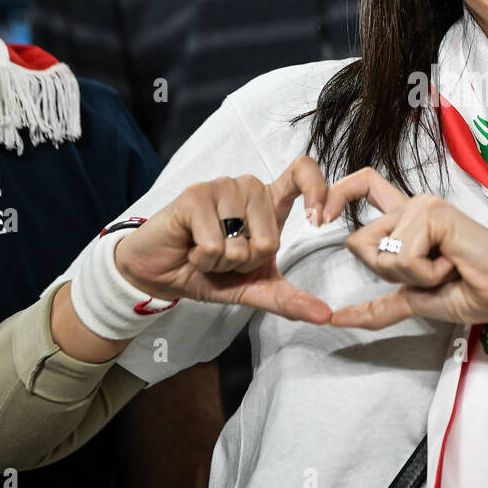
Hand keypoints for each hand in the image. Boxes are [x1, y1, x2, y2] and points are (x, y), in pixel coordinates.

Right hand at [113, 154, 332, 322]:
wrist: (161, 274)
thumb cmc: (209, 271)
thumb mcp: (254, 288)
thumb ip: (290, 299)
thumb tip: (326, 316)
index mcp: (270, 201)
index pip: (303, 171)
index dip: (317, 190)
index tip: (320, 219)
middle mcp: (249, 187)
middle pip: (271, 238)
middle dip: (246, 262)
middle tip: (224, 256)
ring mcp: (222, 187)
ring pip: (242, 243)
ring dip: (222, 261)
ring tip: (206, 251)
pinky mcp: (195, 195)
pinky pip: (215, 244)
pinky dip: (203, 259)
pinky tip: (190, 249)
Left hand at [321, 167, 487, 330]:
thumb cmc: (473, 292)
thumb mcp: (415, 301)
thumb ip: (379, 306)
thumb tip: (336, 319)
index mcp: (407, 219)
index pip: (363, 184)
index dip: (336, 194)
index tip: (319, 219)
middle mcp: (412, 206)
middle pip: (359, 240)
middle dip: (386, 273)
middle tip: (429, 274)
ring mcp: (424, 207)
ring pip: (379, 252)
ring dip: (412, 277)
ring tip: (446, 269)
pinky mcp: (434, 215)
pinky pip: (403, 256)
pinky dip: (425, 274)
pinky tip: (452, 266)